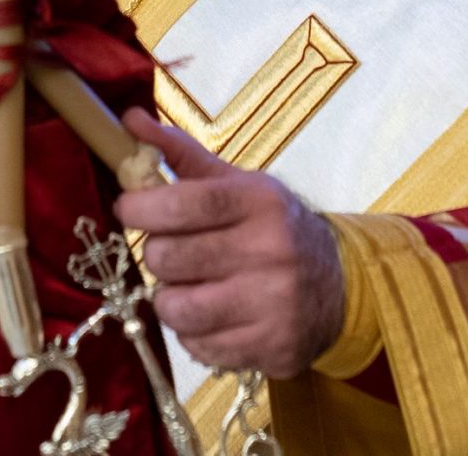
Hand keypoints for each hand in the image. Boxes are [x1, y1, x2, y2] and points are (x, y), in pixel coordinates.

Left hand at [113, 108, 344, 378]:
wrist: (340, 284)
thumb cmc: (271, 226)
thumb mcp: (237, 184)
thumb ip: (180, 154)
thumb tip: (130, 120)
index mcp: (260, 202)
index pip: (185, 204)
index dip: (142, 207)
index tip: (128, 208)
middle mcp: (271, 252)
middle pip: (170, 258)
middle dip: (157, 255)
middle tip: (170, 251)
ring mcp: (273, 305)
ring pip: (177, 310)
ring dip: (170, 299)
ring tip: (187, 286)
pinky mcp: (272, 348)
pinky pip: (198, 348)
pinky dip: (193, 333)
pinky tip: (213, 315)